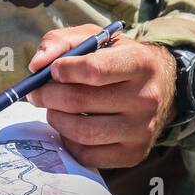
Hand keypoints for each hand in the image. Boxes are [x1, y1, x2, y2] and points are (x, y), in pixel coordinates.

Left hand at [28, 24, 177, 169]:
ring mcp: (142, 130)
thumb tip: (36, 65)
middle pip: (80, 101)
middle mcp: (146, 98)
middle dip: (48, 96)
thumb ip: (61, 41)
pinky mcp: (133, 154)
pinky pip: (88, 156)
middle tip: (37, 92)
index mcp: (139, 62)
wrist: (159, 87)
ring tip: (53, 108)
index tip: (52, 70)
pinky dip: (69, 142)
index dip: (64, 70)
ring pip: (82, 132)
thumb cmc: (117, 58)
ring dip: (56, 119)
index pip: (94, 70)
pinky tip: (70, 127)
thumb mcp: (96, 38)